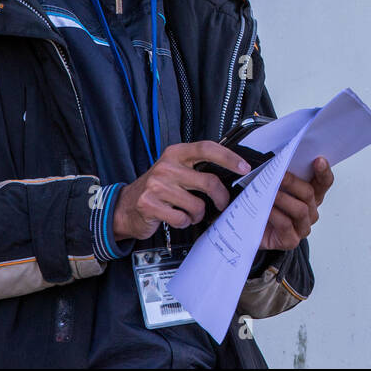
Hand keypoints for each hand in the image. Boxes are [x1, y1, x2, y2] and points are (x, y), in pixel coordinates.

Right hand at [112, 140, 251, 241]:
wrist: (125, 206)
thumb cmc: (158, 188)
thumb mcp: (176, 170)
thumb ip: (197, 168)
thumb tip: (231, 172)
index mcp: (176, 153)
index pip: (207, 148)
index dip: (229, 158)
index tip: (244, 167)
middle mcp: (166, 166)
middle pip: (208, 181)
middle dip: (220, 197)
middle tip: (222, 204)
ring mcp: (157, 185)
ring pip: (196, 205)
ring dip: (198, 214)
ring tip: (190, 212)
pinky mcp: (150, 205)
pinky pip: (182, 218)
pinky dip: (184, 222)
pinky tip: (177, 218)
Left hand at [259, 156, 333, 250]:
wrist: (249, 229)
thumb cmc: (263, 204)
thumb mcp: (273, 185)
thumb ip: (282, 173)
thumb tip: (282, 160)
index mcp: (311, 195)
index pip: (324, 182)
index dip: (324, 171)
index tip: (318, 160)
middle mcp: (310, 211)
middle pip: (310, 194)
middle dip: (294, 182)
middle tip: (280, 174)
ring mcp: (302, 227)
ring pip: (301, 210)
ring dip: (284, 198)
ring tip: (270, 191)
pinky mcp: (291, 240)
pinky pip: (286, 225)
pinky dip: (276, 214)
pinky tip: (267, 208)